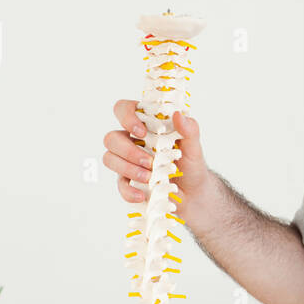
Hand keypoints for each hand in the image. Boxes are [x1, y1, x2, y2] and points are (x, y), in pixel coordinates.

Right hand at [102, 100, 213, 222]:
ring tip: (148, 177)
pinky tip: (142, 194)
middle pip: (111, 138)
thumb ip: (189, 129)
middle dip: (128, 150)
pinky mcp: (128, 181)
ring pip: (109, 159)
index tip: (140, 131)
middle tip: (149, 161)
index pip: (124, 109)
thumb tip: (178, 115)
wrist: (193, 193)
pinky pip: (119, 184)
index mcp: (146, 126)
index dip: (126, 117)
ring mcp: (128, 162)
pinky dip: (128, 190)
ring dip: (127, 168)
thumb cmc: (190, 165)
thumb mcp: (194, 146)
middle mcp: (132, 141)